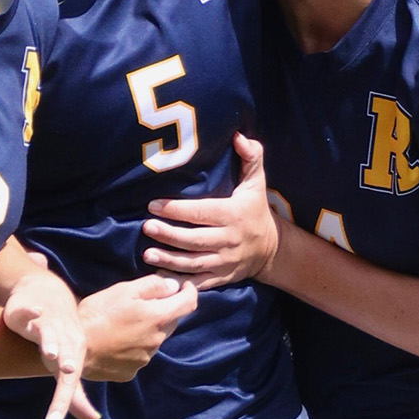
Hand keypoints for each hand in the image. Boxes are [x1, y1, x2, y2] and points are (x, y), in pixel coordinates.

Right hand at [1, 272, 98, 418]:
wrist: (47, 296)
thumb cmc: (58, 339)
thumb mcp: (63, 366)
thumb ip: (73, 395)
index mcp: (72, 354)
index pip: (69, 382)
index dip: (62, 401)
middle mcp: (62, 338)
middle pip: (65, 354)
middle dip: (67, 364)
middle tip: (70, 371)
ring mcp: (46, 322)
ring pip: (49, 333)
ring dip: (51, 342)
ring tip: (52, 352)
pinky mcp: (26, 310)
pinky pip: (29, 310)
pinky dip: (31, 312)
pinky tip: (35, 312)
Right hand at [78, 275, 197, 380]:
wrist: (73, 350)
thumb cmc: (98, 314)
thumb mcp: (124, 290)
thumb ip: (153, 286)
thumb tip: (173, 285)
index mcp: (159, 318)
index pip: (189, 303)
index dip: (190, 290)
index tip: (183, 284)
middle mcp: (157, 341)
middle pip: (172, 321)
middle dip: (166, 309)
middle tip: (146, 301)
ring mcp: (145, 358)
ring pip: (156, 338)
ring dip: (149, 328)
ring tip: (125, 321)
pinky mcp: (131, 371)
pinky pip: (141, 354)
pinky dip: (136, 344)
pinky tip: (117, 339)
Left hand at [141, 133, 279, 289]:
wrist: (272, 249)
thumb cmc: (256, 209)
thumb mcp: (257, 182)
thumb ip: (251, 157)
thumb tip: (239, 136)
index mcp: (234, 215)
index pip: (202, 213)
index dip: (177, 210)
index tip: (154, 205)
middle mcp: (229, 240)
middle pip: (195, 240)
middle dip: (169, 235)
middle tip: (146, 227)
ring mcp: (224, 262)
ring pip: (194, 263)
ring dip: (169, 260)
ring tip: (146, 254)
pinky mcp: (221, 277)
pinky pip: (198, 282)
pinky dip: (179, 281)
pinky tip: (159, 276)